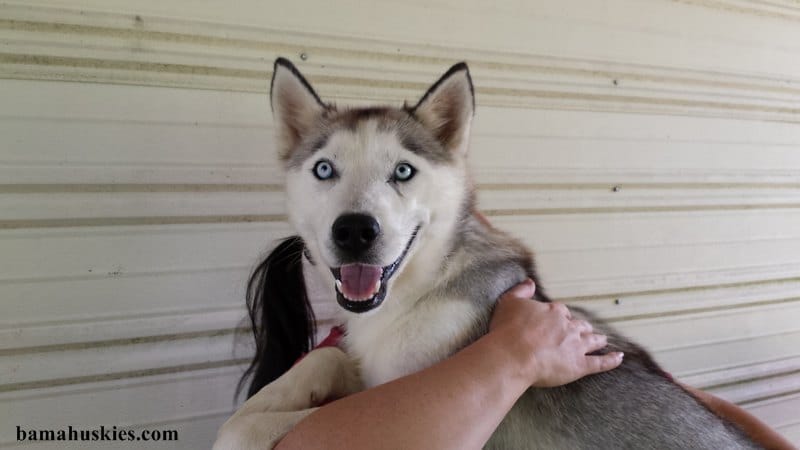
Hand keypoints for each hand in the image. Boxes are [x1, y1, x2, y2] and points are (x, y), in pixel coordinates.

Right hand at [489, 279, 623, 386]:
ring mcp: (576, 346)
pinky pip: (600, 363)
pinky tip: (618, 357)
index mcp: (553, 312)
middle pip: (579, 325)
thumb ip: (521, 291)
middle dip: (580, 328)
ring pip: (591, 341)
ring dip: (597, 339)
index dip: (560, 317)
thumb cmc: (508, 330)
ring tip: (602, 340)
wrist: (513, 355)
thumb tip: (529, 282)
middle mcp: (568, 327)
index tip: (557, 320)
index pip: (561, 312)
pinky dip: (610, 360)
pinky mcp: (579, 365)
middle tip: (582, 330)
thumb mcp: (509, 302)